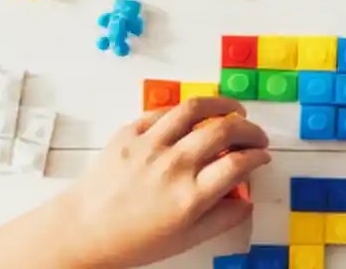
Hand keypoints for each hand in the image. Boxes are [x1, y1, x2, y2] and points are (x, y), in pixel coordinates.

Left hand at [60, 98, 271, 268]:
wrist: (84, 230)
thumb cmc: (134, 240)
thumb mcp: (186, 239)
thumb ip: (222, 219)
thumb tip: (246, 201)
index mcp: (190, 196)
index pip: (238, 163)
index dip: (257, 155)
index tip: (262, 156)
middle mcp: (173, 166)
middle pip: (224, 130)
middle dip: (249, 128)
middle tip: (255, 135)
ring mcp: (150, 146)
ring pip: (195, 109)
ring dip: (222, 105)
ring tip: (234, 110)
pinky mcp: (129, 133)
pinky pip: (164, 111)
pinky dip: (185, 111)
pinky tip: (195, 117)